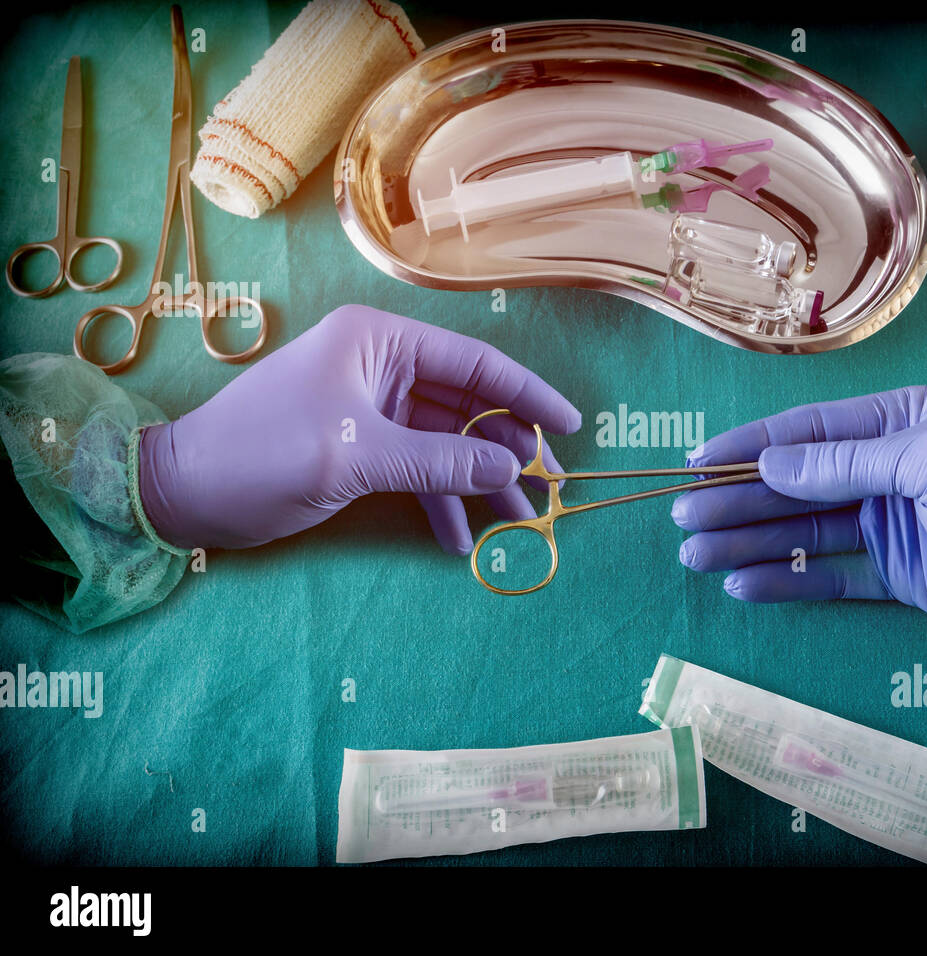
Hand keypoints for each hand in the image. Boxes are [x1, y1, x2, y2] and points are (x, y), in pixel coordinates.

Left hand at [138, 304, 579, 552]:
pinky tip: (458, 538)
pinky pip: (417, 468)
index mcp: (379, 340)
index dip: (528, 394)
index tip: (572, 427)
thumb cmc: (264, 452)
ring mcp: (371, 407)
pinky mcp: (360, 447)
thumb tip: (513, 468)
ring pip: (447, 441)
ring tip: (516, 524)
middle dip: (507, 448)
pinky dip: (440, 501)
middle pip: (466, 403)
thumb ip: (441, 460)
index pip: (473, 362)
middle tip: (548, 490)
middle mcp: (381, 365)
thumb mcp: (358, 455)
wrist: (183, 492)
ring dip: (479, 482)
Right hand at [673, 386, 926, 654]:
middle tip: (679, 517)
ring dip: (750, 541)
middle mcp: (890, 467)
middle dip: (736, 498)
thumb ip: (847, 463)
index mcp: (901, 421)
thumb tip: (769, 465)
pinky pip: (831, 575)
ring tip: (694, 554)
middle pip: (796, 483)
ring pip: (805, 531)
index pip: (808, 431)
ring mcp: (893, 523)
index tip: (694, 459)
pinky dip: (788, 581)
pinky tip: (743, 585)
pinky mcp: (901, 575)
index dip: (748, 445)